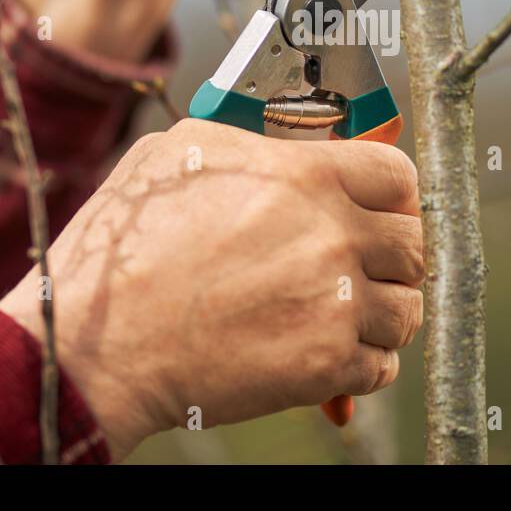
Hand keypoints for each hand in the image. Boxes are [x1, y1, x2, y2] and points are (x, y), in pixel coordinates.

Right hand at [0, 119, 423, 459]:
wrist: (96, 345)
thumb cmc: (124, 248)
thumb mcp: (176, 154)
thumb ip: (249, 144)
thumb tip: (285, 148)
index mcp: (304, 176)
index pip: (397, 175)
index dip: (394, 193)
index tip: (383, 207)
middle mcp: (332, 236)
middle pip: (414, 243)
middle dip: (393, 254)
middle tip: (365, 264)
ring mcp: (335, 304)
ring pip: (406, 308)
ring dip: (382, 312)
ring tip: (345, 312)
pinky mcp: (324, 366)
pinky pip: (382, 365)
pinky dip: (364, 363)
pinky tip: (329, 352)